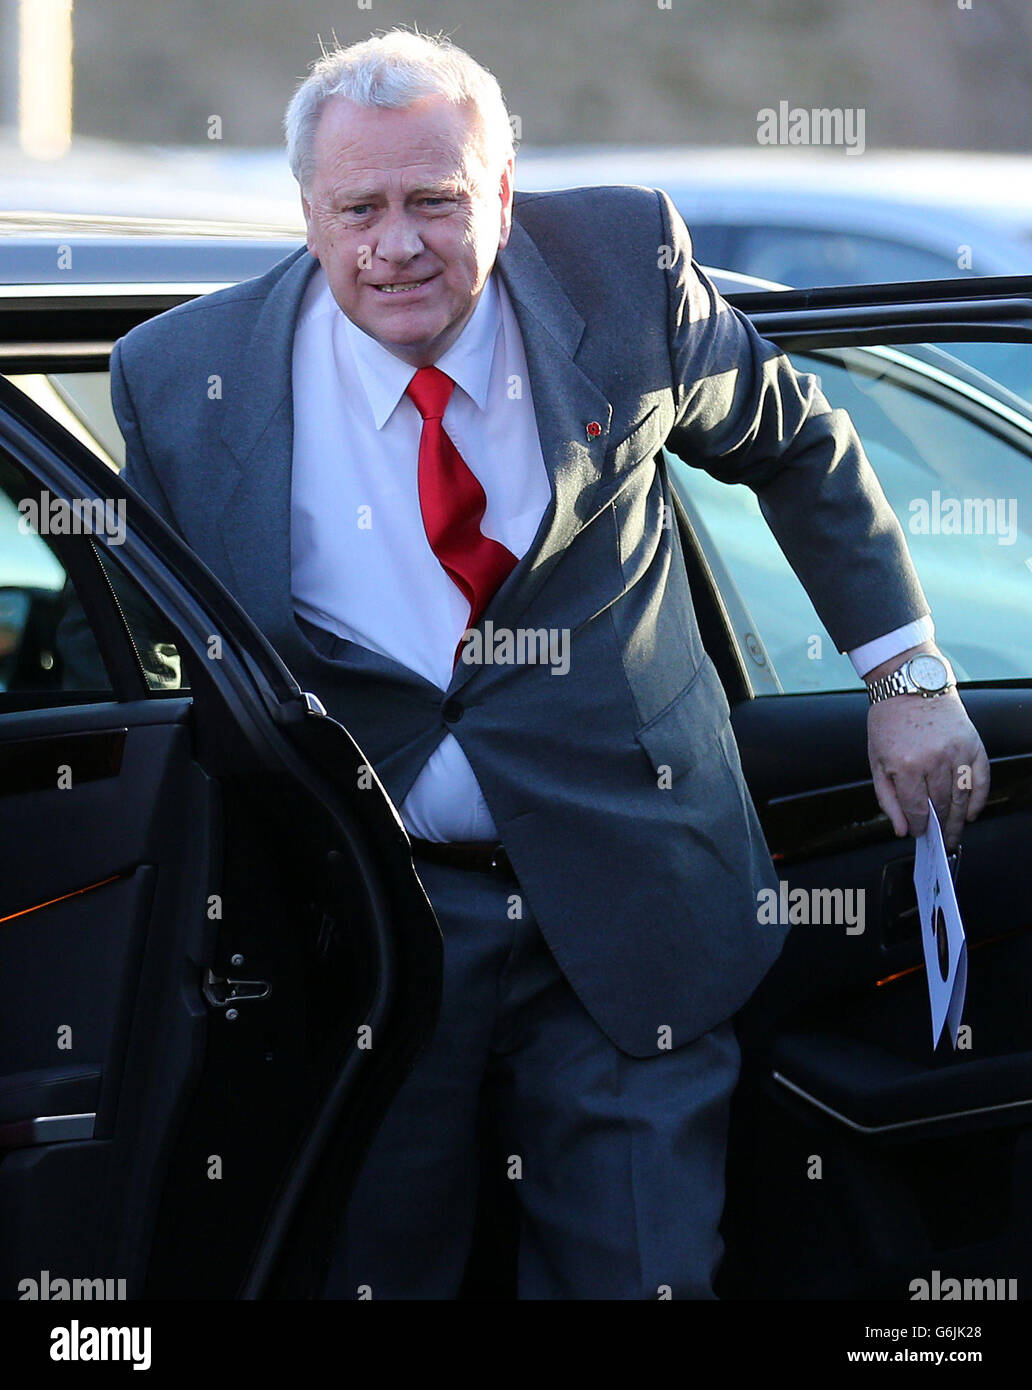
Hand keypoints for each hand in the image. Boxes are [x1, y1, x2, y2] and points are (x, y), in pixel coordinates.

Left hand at [866, 650, 989, 850]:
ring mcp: (956, 752)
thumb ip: (887, 798)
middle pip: (941, 806)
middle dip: (940, 828)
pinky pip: (980, 780)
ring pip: (961, 798)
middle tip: (940, 840)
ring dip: (958, 820)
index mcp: (905, 765)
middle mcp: (933, 760)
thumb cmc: (890, 721)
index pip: (916, 809)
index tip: (920, 835)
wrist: (910, 685)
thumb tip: (901, 828)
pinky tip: (970, 813)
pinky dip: (978, 800)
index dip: (919, 827)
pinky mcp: (972, 744)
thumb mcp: (875, 759)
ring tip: (955, 833)